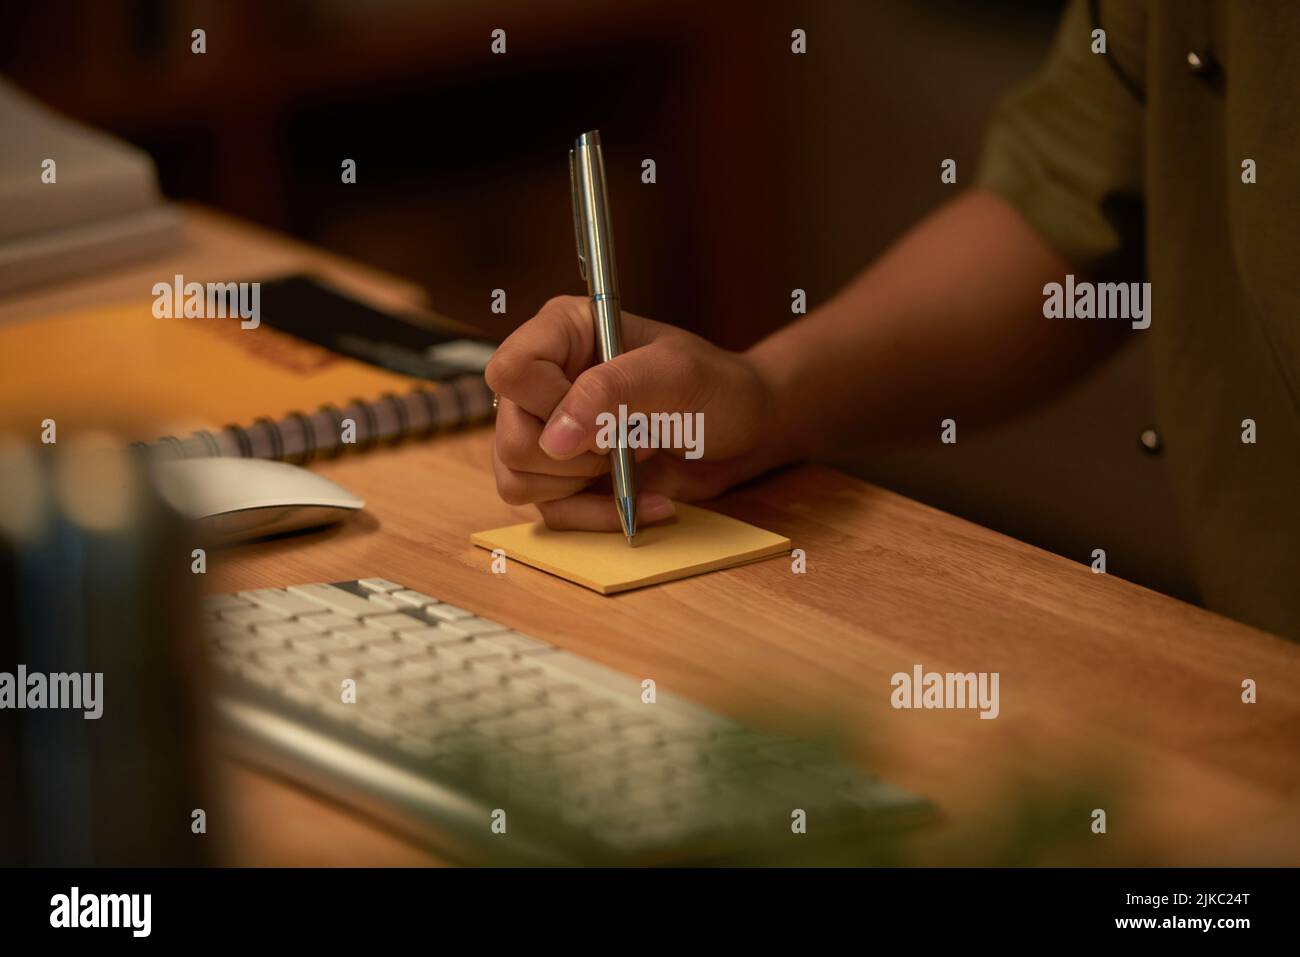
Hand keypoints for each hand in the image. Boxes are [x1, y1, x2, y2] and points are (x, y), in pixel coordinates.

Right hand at [485, 296, 778, 530]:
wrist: (743, 432)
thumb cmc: (716, 387)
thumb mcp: (675, 375)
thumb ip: (613, 392)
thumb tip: (556, 439)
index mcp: (562, 331)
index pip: (511, 371)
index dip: (551, 405)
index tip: (607, 417)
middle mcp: (543, 380)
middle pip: (510, 436)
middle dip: (577, 456)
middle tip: (631, 439)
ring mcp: (546, 431)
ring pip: (516, 478)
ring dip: (582, 486)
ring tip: (633, 461)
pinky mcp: (560, 476)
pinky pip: (548, 512)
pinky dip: (597, 515)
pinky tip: (643, 498)